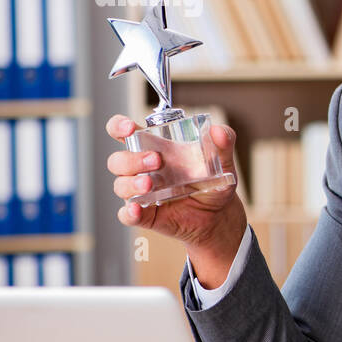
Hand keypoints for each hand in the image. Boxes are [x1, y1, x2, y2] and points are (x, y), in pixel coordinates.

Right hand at [106, 114, 246, 281]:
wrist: (218, 215)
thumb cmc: (213, 183)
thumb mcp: (222, 162)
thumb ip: (223, 142)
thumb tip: (218, 130)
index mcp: (155, 148)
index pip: (124, 132)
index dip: (119, 126)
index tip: (129, 128)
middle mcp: (142, 169)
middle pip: (118, 160)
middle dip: (132, 159)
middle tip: (156, 160)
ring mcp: (141, 193)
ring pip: (120, 185)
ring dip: (131, 183)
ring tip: (150, 184)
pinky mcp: (144, 215)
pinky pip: (127, 215)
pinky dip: (129, 212)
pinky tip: (137, 209)